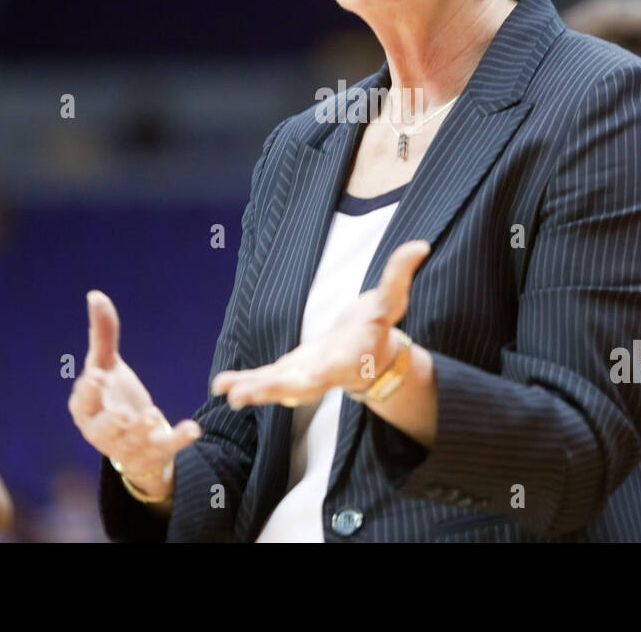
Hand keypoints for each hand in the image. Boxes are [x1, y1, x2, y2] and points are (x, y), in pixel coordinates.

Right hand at [68, 290, 200, 498]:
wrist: (135, 435)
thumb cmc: (113, 395)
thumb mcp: (107, 365)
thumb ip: (102, 335)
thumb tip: (96, 295)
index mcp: (87, 409)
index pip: (83, 402)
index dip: (88, 392)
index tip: (97, 376)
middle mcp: (103, 432)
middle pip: (103, 430)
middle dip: (112, 423)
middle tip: (123, 413)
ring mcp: (128, 446)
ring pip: (133, 442)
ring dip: (143, 431)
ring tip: (153, 416)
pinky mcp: (154, 452)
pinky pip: (166, 448)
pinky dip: (178, 439)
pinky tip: (193, 428)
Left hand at [211, 240, 430, 409]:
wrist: (370, 357)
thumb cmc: (379, 328)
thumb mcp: (392, 302)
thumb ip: (399, 275)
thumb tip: (420, 245)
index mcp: (346, 359)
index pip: (331, 367)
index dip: (316, 374)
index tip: (302, 382)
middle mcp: (322, 375)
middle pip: (297, 387)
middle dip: (271, 390)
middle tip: (244, 396)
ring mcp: (303, 378)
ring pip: (276, 388)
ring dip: (252, 390)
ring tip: (227, 391)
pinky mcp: (288, 374)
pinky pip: (265, 381)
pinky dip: (244, 383)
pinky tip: (220, 385)